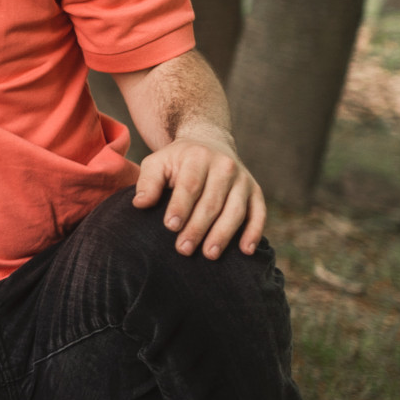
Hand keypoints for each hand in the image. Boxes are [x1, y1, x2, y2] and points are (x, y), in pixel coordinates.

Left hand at [131, 124, 266, 259]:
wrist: (209, 144)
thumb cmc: (178, 161)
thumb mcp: (158, 163)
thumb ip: (148, 182)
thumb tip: (140, 203)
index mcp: (198, 157)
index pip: (190, 185)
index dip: (181, 207)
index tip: (170, 227)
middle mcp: (225, 166)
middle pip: (212, 202)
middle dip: (198, 228)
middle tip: (184, 249)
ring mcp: (243, 180)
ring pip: (236, 210)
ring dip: (223, 234)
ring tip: (209, 254)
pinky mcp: (255, 191)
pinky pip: (259, 213)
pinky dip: (254, 232)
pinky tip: (245, 251)